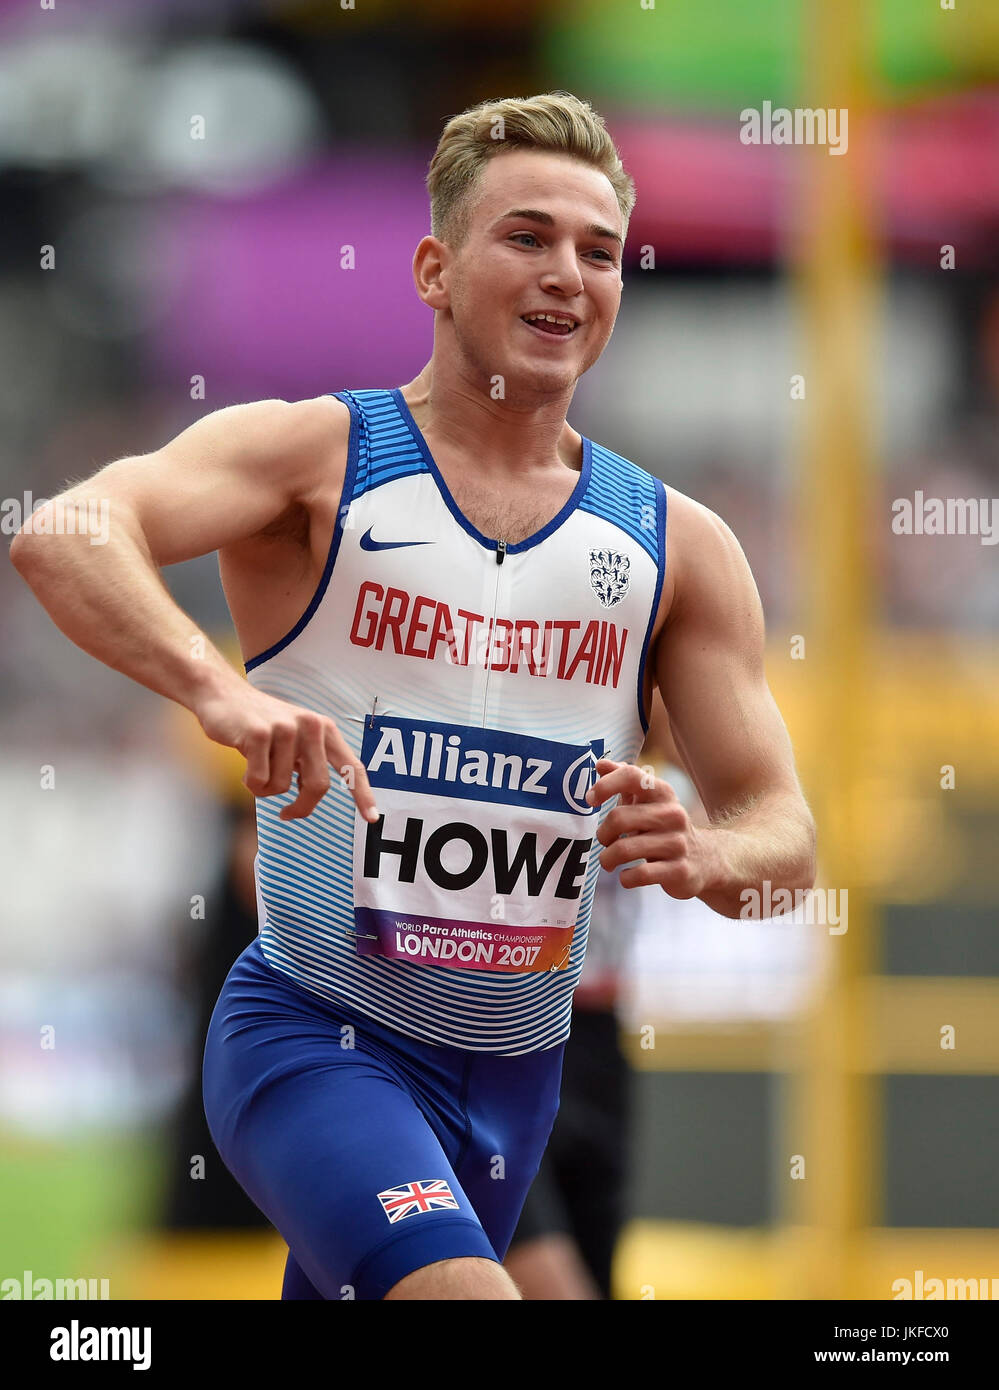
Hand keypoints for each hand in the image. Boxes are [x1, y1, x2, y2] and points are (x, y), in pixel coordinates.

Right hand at [196, 686, 377, 822]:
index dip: (363, 794)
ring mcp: (285, 729)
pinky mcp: (259, 734)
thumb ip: (310, 761)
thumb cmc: (261, 724)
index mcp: (324, 728)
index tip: (372, 818)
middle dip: (301, 807)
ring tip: (256, 766)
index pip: (351, 766)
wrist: (223, 695)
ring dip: (265, 788)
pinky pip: (258, 781)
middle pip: (318, 786)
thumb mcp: (294, 739)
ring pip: (281, 787)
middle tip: (286, 814)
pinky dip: (250, 782)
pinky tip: (244, 762)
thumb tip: (315, 795)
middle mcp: (311, 725)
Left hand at [587, 756, 710, 898]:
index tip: (591, 800)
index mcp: (663, 794)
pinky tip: (626, 876)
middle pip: (619, 818)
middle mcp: (672, 814)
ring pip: (624, 849)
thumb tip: (601, 763)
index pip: (632, 776)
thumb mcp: (649, 802)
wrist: (706, 860)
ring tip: (609, 861)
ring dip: (608, 859)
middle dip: (603, 834)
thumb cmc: (665, 827)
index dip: (605, 785)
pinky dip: (625, 878)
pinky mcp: (679, 870)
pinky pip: (639, 874)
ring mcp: (677, 843)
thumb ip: (625, 780)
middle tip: (604, 841)